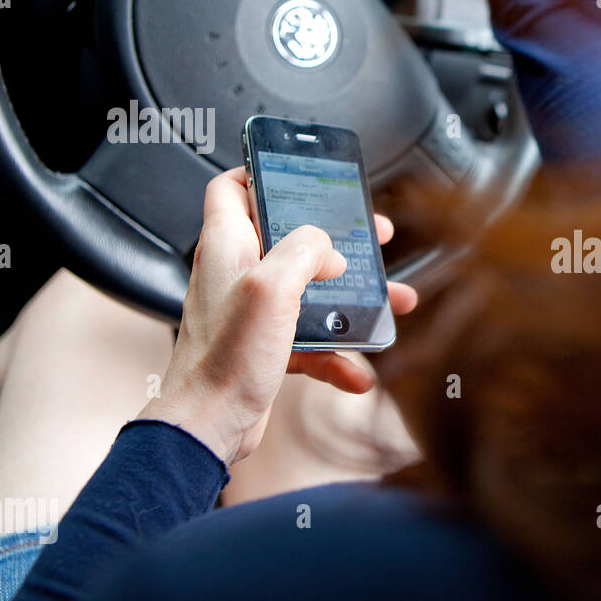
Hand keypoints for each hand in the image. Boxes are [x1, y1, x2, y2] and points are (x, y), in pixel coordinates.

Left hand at [138, 167, 417, 464]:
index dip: (260, 173)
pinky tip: (358, 371)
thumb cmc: (225, 358)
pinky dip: (337, 353)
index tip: (301, 174)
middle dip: (336, 236)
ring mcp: (252, 312)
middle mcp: (237, 274)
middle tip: (372, 235)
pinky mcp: (265, 348)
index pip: (231, 188)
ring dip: (352, 297)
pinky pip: (311, 340)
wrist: (207, 427)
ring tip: (392, 301)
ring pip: (311, 290)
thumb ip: (305, 250)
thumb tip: (330, 250)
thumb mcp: (271, 287)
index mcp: (228, 246)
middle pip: (289, 236)